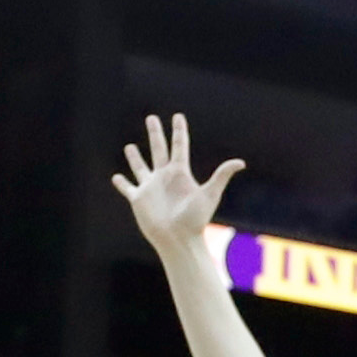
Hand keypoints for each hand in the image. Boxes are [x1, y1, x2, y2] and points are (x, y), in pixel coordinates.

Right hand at [113, 114, 243, 259]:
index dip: (179, 130)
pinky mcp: (139, 199)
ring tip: (130, 147)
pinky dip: (122, 183)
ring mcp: (151, 188)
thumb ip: (222, 175)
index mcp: (180, 173)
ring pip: (140, 167)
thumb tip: (241, 162)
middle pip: (158, 149)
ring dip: (134, 157)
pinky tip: (116, 177)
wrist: (178, 239)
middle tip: (151, 117)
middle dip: (155, 133)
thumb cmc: (195, 220)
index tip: (178, 116)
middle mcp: (164, 177)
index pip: (179, 146)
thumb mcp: (210, 194)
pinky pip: (128, 188)